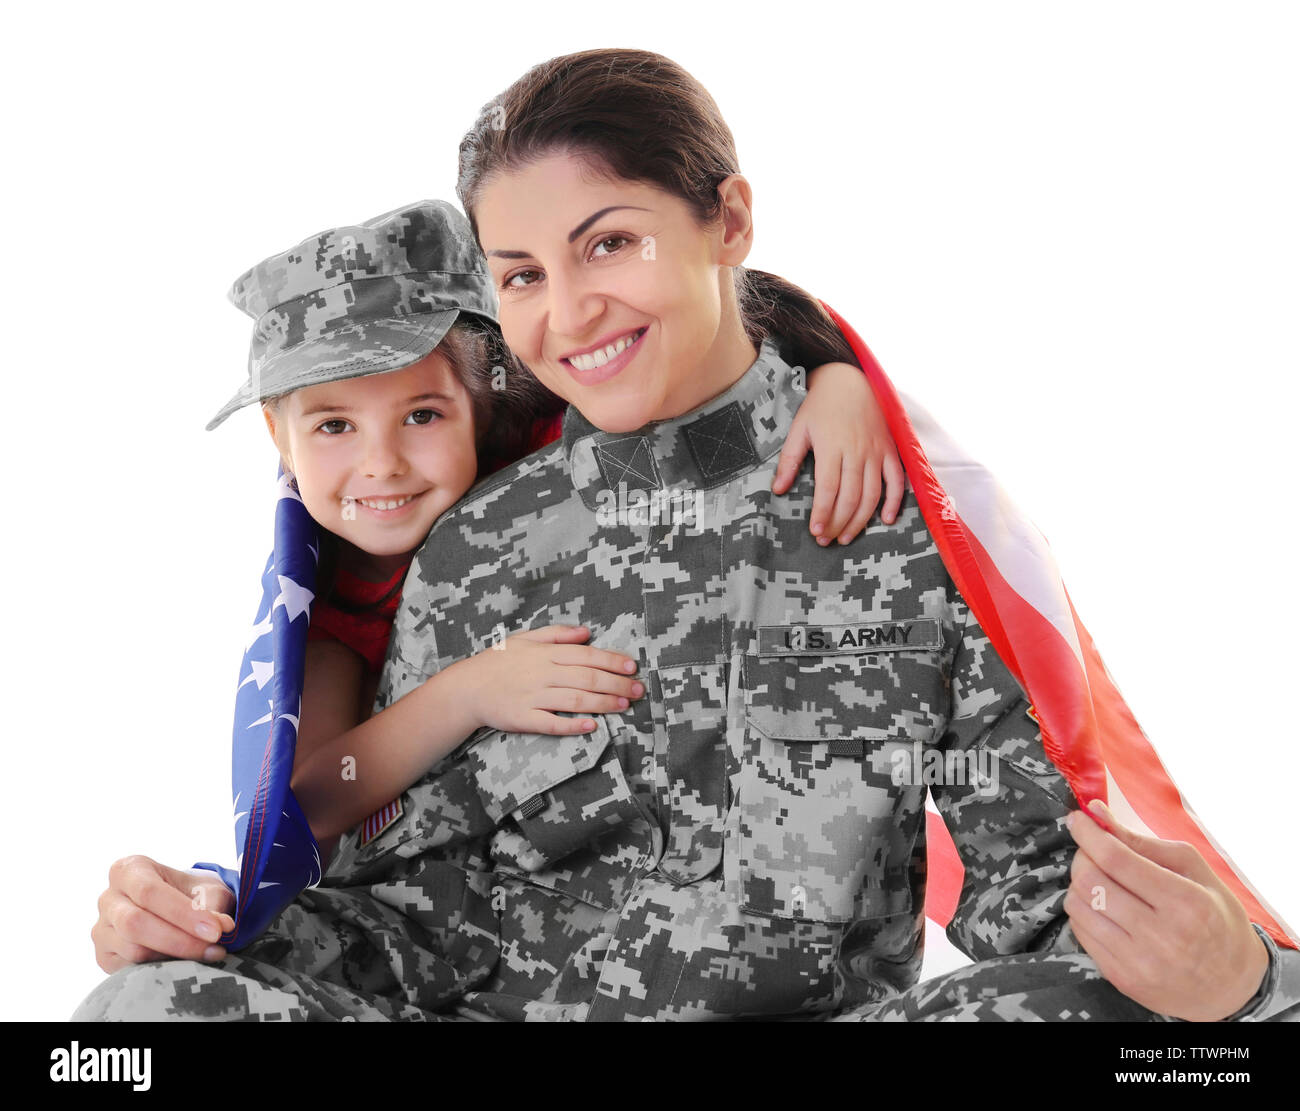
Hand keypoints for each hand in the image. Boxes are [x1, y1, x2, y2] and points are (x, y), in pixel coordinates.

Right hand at [91, 855, 236, 973]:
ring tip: (207, 955)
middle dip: (179, 939)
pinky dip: (161, 968)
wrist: (178, 908)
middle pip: (135, 923)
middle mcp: (108, 898)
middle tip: (213, 947)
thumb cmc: (191, 893)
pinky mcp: (104, 956)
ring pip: (132, 949)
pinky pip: (129, 968)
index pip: (150, 892)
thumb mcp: (207, 889)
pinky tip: (185, 963)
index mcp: (129, 870)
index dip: (183, 913)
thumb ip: (214, 904)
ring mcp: (102, 928)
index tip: (215, 931)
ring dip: (174, 957)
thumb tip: (223, 926)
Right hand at [455, 625, 643, 735]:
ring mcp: (532, 697)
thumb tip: (587, 631)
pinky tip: (591, 727)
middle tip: (638, 691)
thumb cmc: (499, 662)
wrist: (466, 687)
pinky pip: (551, 724)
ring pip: (575, 700)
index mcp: (545, 653)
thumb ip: (557, 633)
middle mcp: (542, 674)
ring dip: (603, 704)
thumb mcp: (525, 638)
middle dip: (617, 684)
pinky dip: (572, 725)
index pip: (586, 655)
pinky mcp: (523, 719)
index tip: (632, 667)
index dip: (612, 661)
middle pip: (587, 678)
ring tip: (624, 706)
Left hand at [771, 361, 904, 544]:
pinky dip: (894, 501)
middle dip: (838, 523)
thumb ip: (789, 460)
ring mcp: (876, 452)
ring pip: (872, 494)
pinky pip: (897, 480)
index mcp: (831, 447)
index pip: (828, 489)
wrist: (849, 380)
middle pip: (850, 497)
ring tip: (846, 537)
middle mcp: (857, 452)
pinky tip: (887, 520)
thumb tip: (778, 490)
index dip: (823, 514)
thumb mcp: (799, 429)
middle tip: (827, 540)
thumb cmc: (820, 406)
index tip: (816, 532)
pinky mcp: (891, 450)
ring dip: (861, 520)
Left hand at [1064, 799, 1269, 1020]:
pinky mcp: (1121, 978)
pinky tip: (1104, 907)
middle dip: (1082, 856)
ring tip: (1101, 880)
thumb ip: (1143, 842)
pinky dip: (1083, 910)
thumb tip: (1096, 812)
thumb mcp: (1195, 870)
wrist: (1232, 986)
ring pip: (1078, 906)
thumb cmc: (1215, 917)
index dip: (1089, 834)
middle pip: (1090, 882)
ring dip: (1079, 884)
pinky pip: (1080, 931)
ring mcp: (1138, 962)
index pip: (1116, 859)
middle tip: (1091, 850)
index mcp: (1186, 903)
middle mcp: (1161, 936)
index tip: (1078, 818)